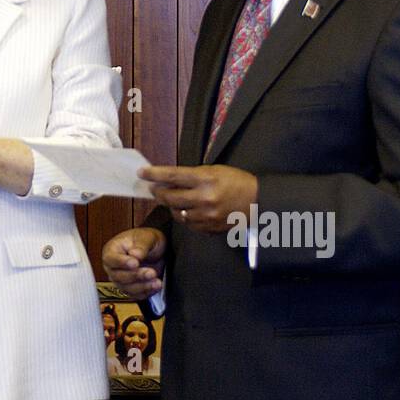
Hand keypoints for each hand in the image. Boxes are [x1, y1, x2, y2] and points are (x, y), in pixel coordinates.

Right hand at [102, 228, 165, 298]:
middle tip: (151, 272)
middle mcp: (113, 266)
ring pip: (127, 288)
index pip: (110, 259)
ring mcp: (120, 279)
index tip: (135, 263)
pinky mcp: (130, 289)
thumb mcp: (147, 237)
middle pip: (118, 276)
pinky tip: (155, 286)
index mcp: (112, 250)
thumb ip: (141, 246)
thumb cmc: (146, 240)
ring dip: (143, 286)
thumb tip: (135, 254)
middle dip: (136, 276)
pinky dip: (146, 292)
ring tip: (157, 281)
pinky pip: (135, 295)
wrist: (155, 249)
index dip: (121, 262)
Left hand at [140, 163, 257, 233]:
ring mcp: (206, 215)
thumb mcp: (214, 171)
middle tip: (154, 188)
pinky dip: (183, 216)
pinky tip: (187, 209)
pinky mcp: (208, 228)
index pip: (173, 176)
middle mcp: (204, 198)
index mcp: (206, 179)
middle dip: (158, 192)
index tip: (142, 173)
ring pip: (176, 212)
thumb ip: (191, 176)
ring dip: (171, 205)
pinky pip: (187, 223)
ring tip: (172, 198)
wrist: (257, 202)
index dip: (154, 174)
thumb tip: (168, 179)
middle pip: (170, 197)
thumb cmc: (236, 182)